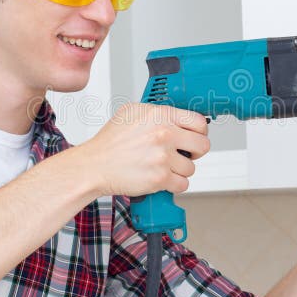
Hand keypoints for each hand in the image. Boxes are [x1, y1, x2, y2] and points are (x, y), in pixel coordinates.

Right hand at [76, 103, 210, 196]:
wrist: (94, 166)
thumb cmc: (110, 143)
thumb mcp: (131, 113)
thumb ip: (157, 112)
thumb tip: (176, 116)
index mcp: (160, 115)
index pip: (198, 122)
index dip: (200, 132)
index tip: (196, 137)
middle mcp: (164, 134)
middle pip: (203, 145)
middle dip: (196, 152)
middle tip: (186, 154)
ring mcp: (163, 157)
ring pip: (191, 167)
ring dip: (180, 170)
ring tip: (163, 166)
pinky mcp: (160, 178)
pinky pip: (182, 184)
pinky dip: (174, 184)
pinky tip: (162, 178)